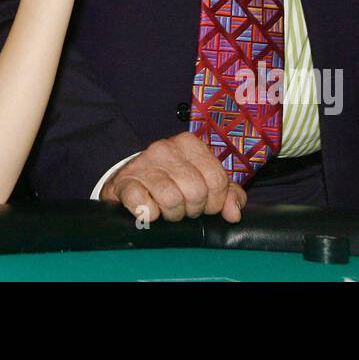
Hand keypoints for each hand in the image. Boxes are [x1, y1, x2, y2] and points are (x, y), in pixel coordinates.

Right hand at [99, 132, 245, 223]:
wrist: (130, 179)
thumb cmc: (172, 181)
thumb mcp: (204, 181)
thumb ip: (228, 194)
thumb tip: (233, 214)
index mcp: (189, 144)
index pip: (216, 180)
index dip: (214, 202)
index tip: (205, 205)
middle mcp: (166, 148)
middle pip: (196, 191)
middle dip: (193, 209)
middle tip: (184, 207)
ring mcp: (144, 163)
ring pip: (172, 199)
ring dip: (172, 214)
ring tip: (168, 210)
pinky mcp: (125, 182)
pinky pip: (144, 206)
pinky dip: (149, 215)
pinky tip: (150, 210)